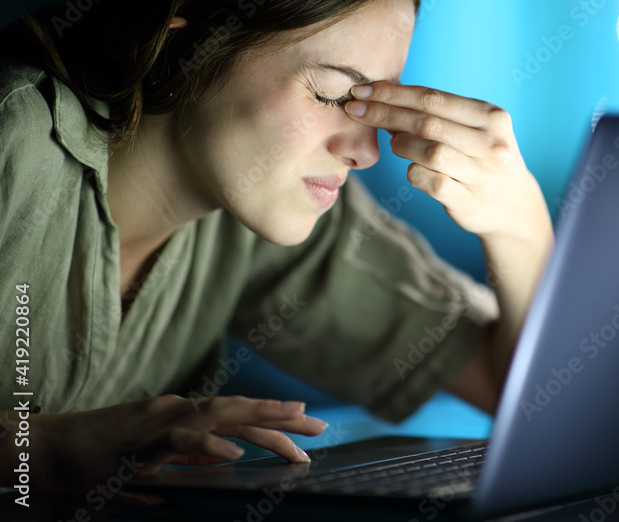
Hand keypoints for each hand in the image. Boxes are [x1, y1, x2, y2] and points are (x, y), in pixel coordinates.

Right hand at [26, 395, 325, 484]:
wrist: (47, 449)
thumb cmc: (99, 456)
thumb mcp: (153, 457)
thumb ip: (186, 458)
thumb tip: (222, 462)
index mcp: (182, 414)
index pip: (237, 411)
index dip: (272, 414)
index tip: (307, 418)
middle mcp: (178, 409)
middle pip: (239, 408)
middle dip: (281, 417)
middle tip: (320, 425)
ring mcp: (160, 421)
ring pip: (219, 415)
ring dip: (260, 421)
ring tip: (295, 425)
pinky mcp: (140, 440)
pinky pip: (179, 441)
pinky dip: (207, 444)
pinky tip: (232, 451)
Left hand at [345, 83, 549, 244]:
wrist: (515, 207)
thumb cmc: (483, 159)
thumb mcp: (475, 130)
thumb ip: (439, 115)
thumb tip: (383, 100)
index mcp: (492, 117)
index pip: (434, 98)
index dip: (394, 93)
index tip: (364, 90)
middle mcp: (491, 144)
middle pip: (427, 122)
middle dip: (385, 113)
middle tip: (354, 110)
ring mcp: (482, 174)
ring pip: (429, 151)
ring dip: (402, 144)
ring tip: (393, 143)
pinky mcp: (470, 201)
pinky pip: (431, 182)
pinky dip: (414, 173)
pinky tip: (412, 169)